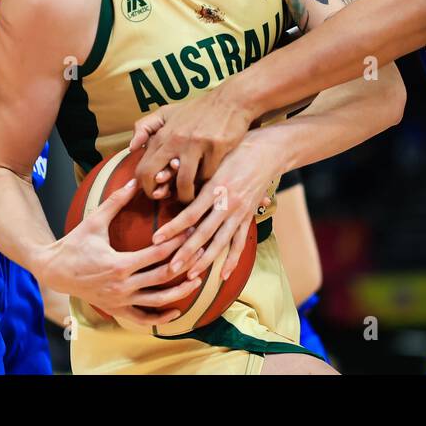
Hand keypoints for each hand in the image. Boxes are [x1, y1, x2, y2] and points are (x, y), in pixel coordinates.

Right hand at [38, 179, 199, 327]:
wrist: (53, 270)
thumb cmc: (74, 244)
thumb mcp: (94, 221)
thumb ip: (115, 201)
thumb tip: (134, 181)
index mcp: (119, 263)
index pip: (157, 253)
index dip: (177, 242)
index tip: (191, 231)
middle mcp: (122, 285)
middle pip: (163, 277)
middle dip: (185, 264)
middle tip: (201, 252)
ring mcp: (120, 300)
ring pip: (157, 301)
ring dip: (179, 292)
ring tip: (197, 281)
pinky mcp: (116, 309)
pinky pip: (142, 318)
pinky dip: (160, 317)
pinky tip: (175, 311)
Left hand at [130, 88, 254, 201]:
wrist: (231, 99)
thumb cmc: (199, 110)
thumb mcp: (168, 112)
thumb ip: (145, 126)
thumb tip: (131, 147)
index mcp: (163, 134)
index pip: (143, 168)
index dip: (146, 186)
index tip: (156, 191)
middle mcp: (175, 139)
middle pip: (155, 176)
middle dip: (160, 194)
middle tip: (169, 199)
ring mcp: (196, 144)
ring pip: (184, 182)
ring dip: (186, 195)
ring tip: (191, 196)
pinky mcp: (216, 147)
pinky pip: (208, 174)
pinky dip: (207, 181)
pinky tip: (208, 179)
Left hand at [152, 134, 281, 282]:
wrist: (269, 150)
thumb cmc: (236, 149)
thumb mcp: (213, 159)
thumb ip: (195, 176)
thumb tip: (170, 185)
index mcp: (215, 188)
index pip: (190, 214)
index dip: (173, 228)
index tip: (156, 239)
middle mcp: (228, 203)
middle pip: (204, 233)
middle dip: (186, 253)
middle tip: (170, 268)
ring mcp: (240, 213)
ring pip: (221, 242)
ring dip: (206, 261)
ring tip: (190, 276)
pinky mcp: (248, 217)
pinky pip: (240, 242)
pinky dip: (232, 259)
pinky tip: (223, 276)